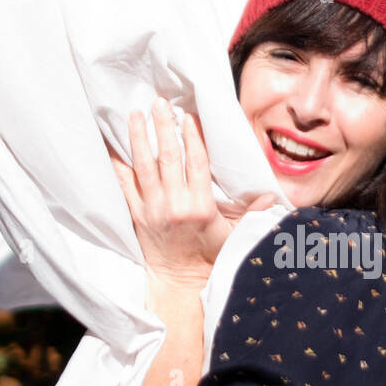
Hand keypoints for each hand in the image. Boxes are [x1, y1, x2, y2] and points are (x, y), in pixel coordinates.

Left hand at [107, 98, 275, 289]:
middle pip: (168, 158)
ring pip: (143, 167)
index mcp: (201, 207)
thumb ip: (250, 212)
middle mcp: (175, 205)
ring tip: (134, 114)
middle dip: (163, 127)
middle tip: (158, 103)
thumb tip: (273, 196)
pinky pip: (124, 187)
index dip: (192, 137)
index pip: (196, 163)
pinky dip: (117, 167)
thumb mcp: (235, 236)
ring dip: (138, 138)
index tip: (188, 116)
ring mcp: (153, 210)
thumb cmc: (210, 257)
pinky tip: (112, 147)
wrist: (181, 282)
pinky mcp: (137, 217)